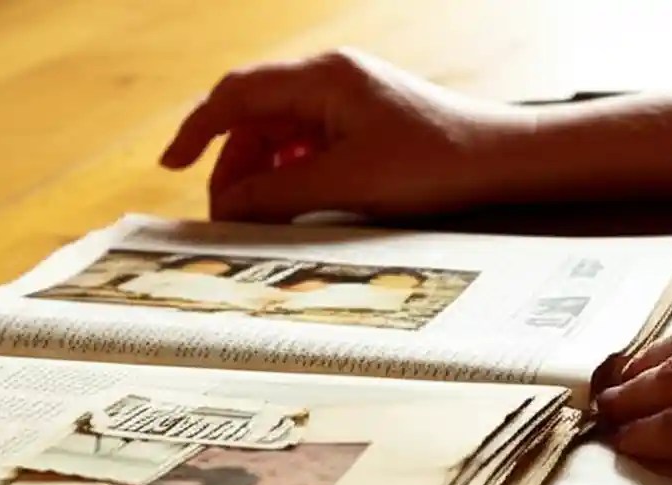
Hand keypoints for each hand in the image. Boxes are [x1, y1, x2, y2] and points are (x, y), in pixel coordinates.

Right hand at [160, 49, 532, 221]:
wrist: (500, 160)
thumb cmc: (432, 164)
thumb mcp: (345, 184)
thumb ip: (277, 195)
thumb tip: (224, 205)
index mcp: (322, 79)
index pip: (237, 95)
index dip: (197, 129)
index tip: (171, 164)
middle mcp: (330, 80)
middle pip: (255, 117)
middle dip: (234, 165)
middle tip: (224, 215)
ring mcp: (347, 99)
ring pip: (280, 135)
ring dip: (263, 175)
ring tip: (259, 218)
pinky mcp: (363, 122)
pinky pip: (309, 144)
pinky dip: (293, 174)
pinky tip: (297, 205)